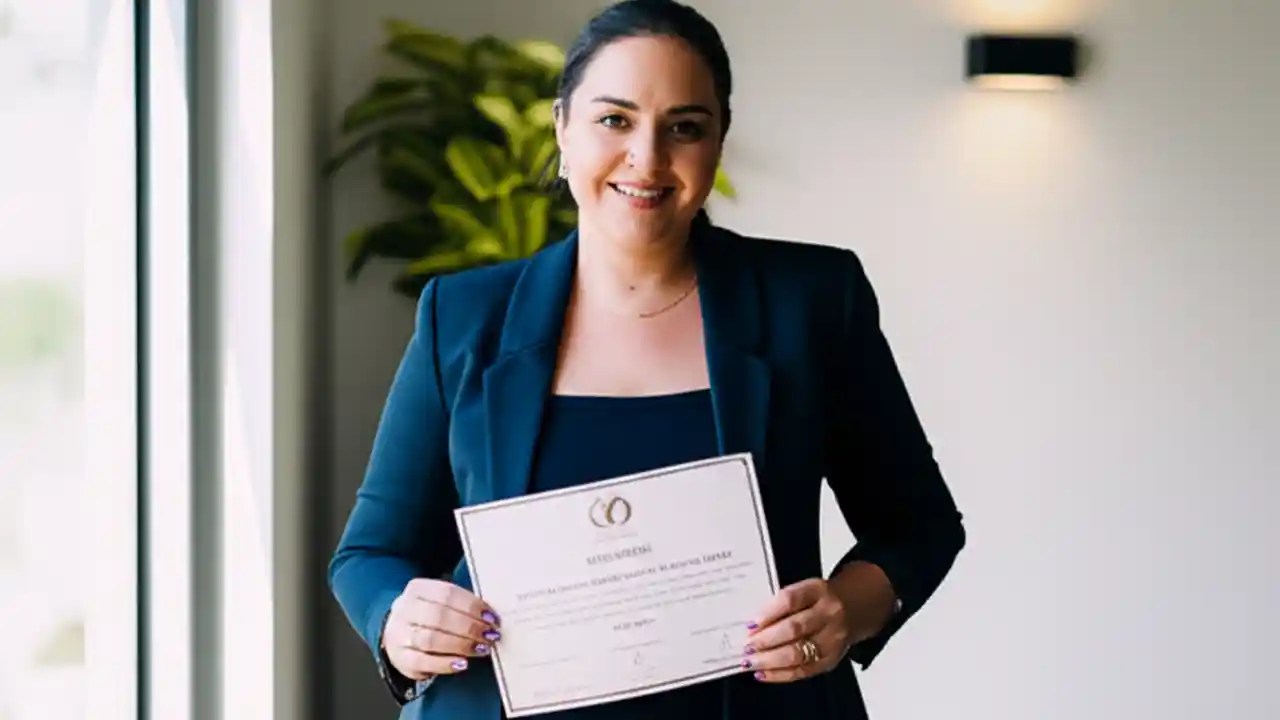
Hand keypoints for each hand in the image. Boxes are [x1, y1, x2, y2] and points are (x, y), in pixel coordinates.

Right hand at [382, 578, 502, 680]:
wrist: (398, 635)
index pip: (447, 593)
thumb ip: (461, 606)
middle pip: (439, 616)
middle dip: (469, 627)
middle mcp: (404, 610)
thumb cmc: (428, 617)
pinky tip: (462, 664)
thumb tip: (490, 617)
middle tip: (490, 635)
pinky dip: (445, 664)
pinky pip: (423, 662)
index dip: (472, 606)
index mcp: (417, 589)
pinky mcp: (400, 659)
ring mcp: (399, 635)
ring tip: (481, 648)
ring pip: (431, 639)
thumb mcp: (440, 603)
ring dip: (461, 645)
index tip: (491, 617)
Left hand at [741, 578, 854, 682]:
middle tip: (747, 647)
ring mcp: (833, 638)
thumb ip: (782, 604)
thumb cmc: (821, 599)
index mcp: (818, 590)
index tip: (750, 625)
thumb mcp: (806, 589)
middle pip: (795, 628)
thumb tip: (752, 627)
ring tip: (751, 662)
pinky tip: (764, 673)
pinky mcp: (833, 659)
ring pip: (799, 653)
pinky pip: (805, 670)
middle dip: (766, 641)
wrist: (857, 606)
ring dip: (770, 660)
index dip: (768, 613)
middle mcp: (829, 613)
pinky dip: (781, 674)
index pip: (790, 599)